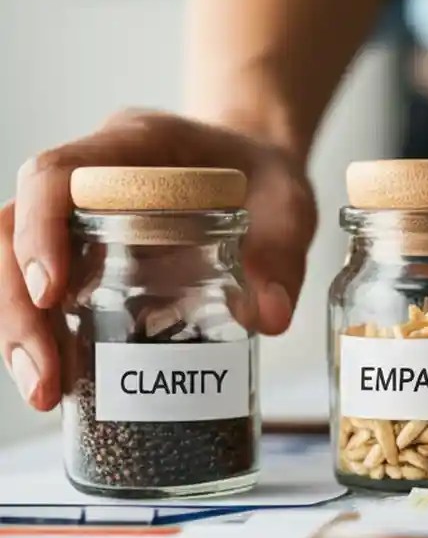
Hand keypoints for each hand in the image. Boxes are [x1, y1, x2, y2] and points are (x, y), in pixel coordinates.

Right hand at [1, 110, 315, 410]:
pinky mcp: (82, 250)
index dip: (40, 231)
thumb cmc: (267, 179)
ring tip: (46, 393)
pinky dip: (44, 334)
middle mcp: (91, 174)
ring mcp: (79, 214)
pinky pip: (40, 287)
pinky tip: (62, 383)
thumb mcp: (290, 206)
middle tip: (45, 379)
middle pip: (12, 228)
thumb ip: (282, 254)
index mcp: (134, 143)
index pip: (56, 174)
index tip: (50, 293)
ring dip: (18, 330)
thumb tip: (271, 317)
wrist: (259, 168)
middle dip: (17, 308)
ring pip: (11, 262)